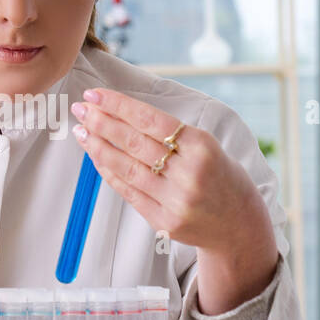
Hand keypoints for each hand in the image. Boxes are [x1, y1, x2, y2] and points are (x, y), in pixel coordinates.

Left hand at [70, 87, 276, 311]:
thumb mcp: (207, 146)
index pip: (151, 120)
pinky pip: (129, 192)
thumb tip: (121, 113)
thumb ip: (171, 134)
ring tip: (82, 132)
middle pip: (134, 142)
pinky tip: (96, 157)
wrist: (239, 224)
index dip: (118, 106)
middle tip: (80, 109)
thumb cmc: (220, 176)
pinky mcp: (165, 221)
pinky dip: (109, 173)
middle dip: (101, 123)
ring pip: (127, 168)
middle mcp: (189, 172)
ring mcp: (176, 200)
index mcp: (202, 146)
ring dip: (99, 147)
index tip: (95, 95)